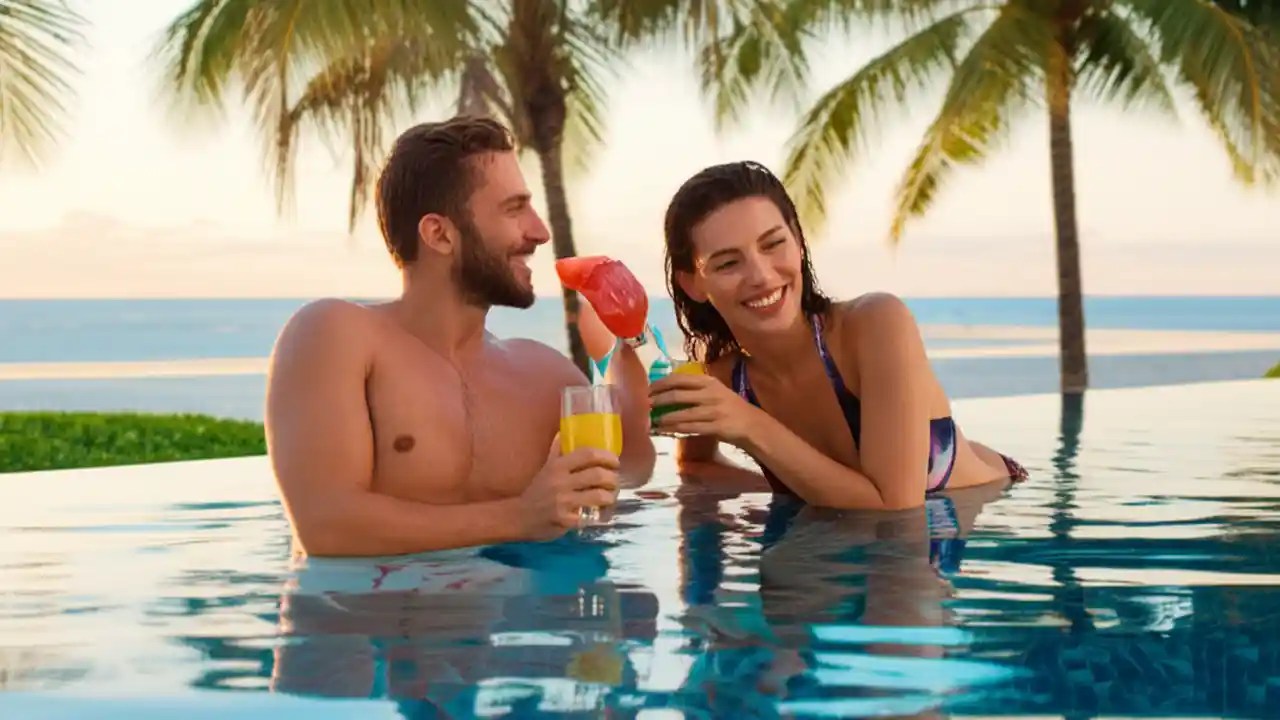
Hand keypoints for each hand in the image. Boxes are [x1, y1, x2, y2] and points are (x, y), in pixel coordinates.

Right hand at [518, 434, 619, 540]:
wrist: (518, 517)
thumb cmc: (536, 492)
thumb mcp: (545, 469)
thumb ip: (556, 452)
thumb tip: (562, 431)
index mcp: (557, 466)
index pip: (588, 454)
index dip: (607, 456)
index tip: (615, 462)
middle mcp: (560, 481)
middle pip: (598, 475)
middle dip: (613, 478)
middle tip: (614, 482)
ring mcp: (562, 502)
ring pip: (598, 495)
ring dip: (609, 497)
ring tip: (609, 497)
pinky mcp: (564, 520)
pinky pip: (590, 517)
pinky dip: (598, 516)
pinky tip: (599, 514)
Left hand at [648, 371, 762, 446]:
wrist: (752, 424)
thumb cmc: (729, 407)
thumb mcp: (715, 390)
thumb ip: (695, 388)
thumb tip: (667, 389)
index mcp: (708, 382)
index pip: (679, 379)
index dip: (661, 384)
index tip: (648, 389)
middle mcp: (710, 394)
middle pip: (677, 395)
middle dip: (658, 400)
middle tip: (646, 405)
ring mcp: (713, 411)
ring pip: (681, 414)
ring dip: (664, 418)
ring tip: (652, 420)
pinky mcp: (715, 427)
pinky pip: (689, 428)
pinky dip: (674, 429)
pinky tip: (664, 431)